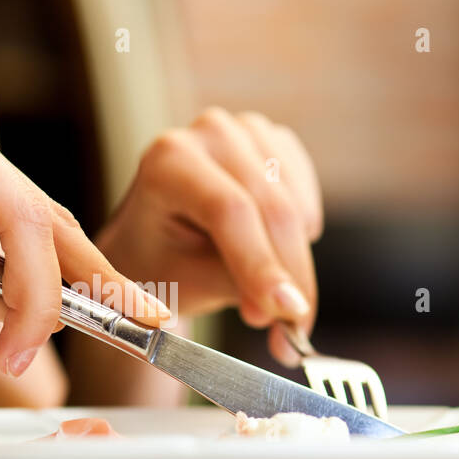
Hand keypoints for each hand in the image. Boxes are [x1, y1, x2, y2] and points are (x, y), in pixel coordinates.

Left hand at [95, 108, 322, 364]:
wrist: (154, 241)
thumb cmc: (160, 263)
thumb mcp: (190, 283)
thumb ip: (241, 288)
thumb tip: (291, 307)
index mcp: (168, 161)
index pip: (230, 211)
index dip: (264, 264)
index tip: (289, 313)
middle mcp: (208, 133)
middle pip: (271, 206)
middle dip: (288, 274)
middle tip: (293, 329)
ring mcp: (243, 130)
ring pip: (295, 203)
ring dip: (296, 259)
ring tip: (275, 302)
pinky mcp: (271, 141)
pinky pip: (305, 191)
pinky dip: (303, 230)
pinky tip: (278, 254)